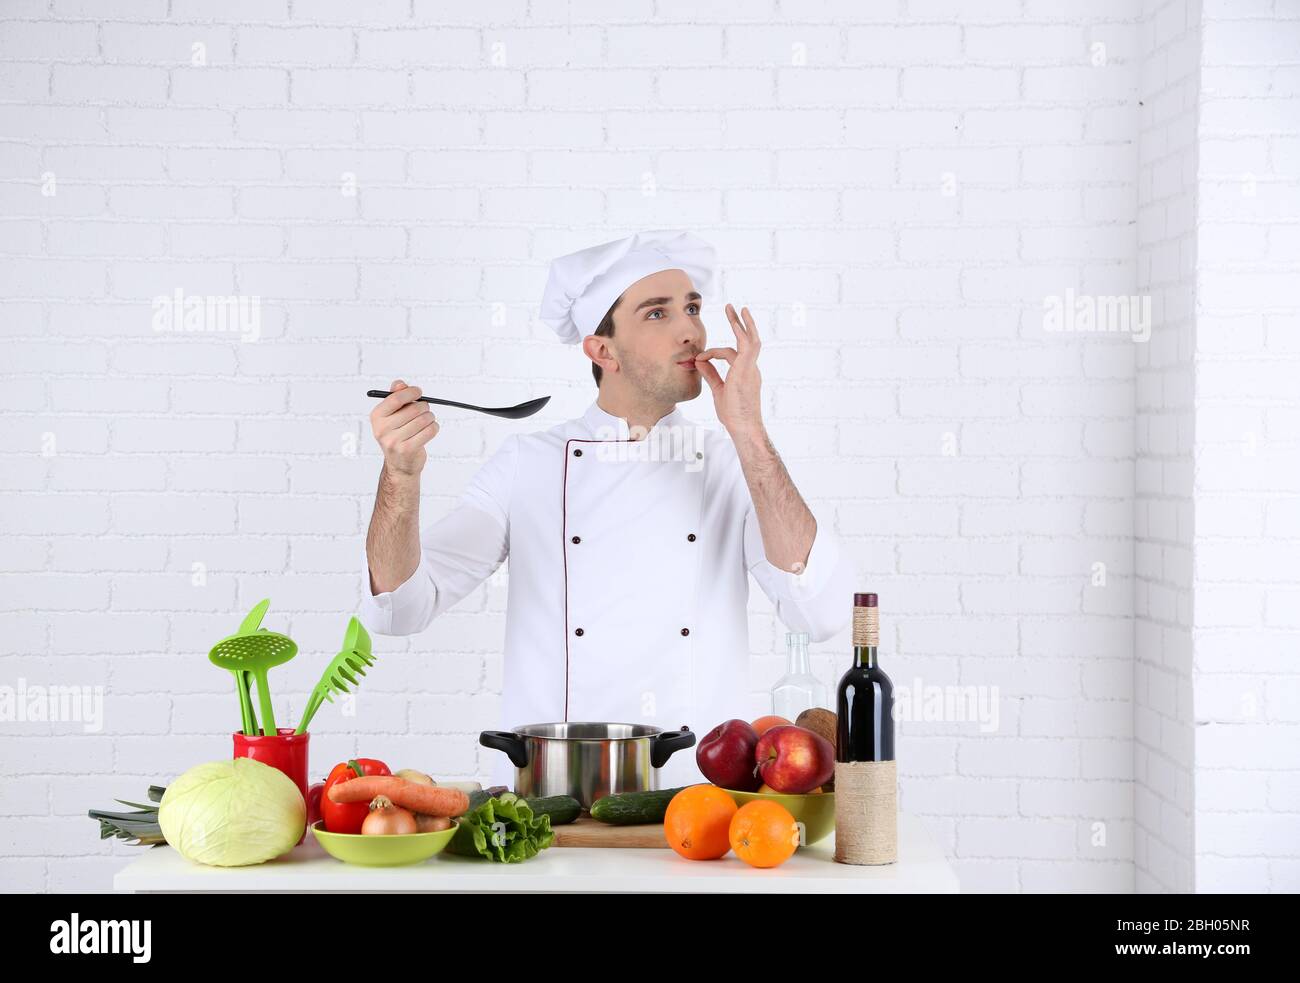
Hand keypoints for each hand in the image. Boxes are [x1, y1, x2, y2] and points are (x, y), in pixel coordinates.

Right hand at [369, 379, 438, 476]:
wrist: (399, 464)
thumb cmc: (397, 434)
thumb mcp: (392, 415)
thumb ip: (396, 397)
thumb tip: (399, 383)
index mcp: (377, 417)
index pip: (395, 399)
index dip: (410, 392)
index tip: (418, 392)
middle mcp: (382, 429)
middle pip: (414, 409)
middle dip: (424, 407)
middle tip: (424, 409)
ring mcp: (394, 441)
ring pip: (424, 419)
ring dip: (430, 417)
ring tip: (427, 420)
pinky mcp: (408, 449)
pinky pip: (429, 430)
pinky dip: (434, 427)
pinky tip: (430, 429)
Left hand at [695, 303, 763, 438]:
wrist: (744, 427)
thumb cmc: (733, 414)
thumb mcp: (718, 390)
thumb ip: (710, 374)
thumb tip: (699, 361)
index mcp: (746, 373)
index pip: (732, 354)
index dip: (713, 354)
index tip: (699, 358)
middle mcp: (751, 368)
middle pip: (749, 340)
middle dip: (741, 323)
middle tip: (735, 308)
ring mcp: (751, 369)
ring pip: (749, 340)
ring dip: (741, 323)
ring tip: (735, 309)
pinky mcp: (746, 370)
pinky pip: (739, 349)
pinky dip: (722, 347)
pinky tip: (708, 351)